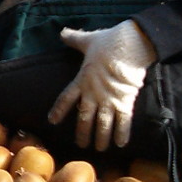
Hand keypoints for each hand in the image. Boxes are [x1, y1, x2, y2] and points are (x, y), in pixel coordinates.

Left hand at [48, 20, 157, 151]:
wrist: (129, 45)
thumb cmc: (108, 42)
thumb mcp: (88, 40)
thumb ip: (74, 39)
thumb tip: (63, 32)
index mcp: (82, 80)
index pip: (66, 98)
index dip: (59, 110)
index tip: (52, 121)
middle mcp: (93, 93)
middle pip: (84, 117)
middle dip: (82, 133)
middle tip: (81, 145)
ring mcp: (109, 99)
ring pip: (103, 124)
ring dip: (101, 138)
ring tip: (100, 149)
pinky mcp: (125, 101)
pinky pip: (123, 121)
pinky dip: (122, 133)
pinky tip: (121, 144)